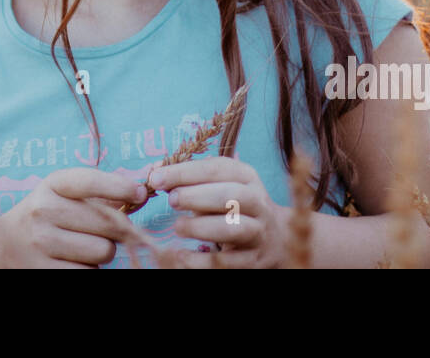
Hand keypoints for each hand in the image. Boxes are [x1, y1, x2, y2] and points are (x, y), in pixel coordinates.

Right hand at [0, 167, 147, 267]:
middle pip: (108, 223)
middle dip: (116, 229)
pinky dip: (91, 270)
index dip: (120, 187)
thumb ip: (98, 192)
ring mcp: (43, 243)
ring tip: (84, 246)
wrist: (5, 245)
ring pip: (104, 252)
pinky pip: (91, 273)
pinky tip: (75, 261)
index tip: (139, 194)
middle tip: (105, 231)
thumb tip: (140, 195)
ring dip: (103, 252)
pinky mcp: (46, 271)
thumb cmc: (47, 214)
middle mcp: (44, 210)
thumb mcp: (62, 193)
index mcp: (52, 185)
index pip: (90, 181)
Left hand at [147, 156, 287, 268]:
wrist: (274, 238)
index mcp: (247, 177)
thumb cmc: (233, 205)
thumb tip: (154, 172)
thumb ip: (188, 179)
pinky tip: (181, 256)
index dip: (185, 172)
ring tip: (178, 227)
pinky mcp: (253, 260)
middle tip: (172, 201)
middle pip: (230, 196)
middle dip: (197, 196)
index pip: (217, 168)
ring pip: (233, 228)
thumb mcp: (218, 185)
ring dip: (201, 227)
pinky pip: (228, 261)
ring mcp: (258, 232)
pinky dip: (202, 260)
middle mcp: (257, 202)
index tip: (157, 178)